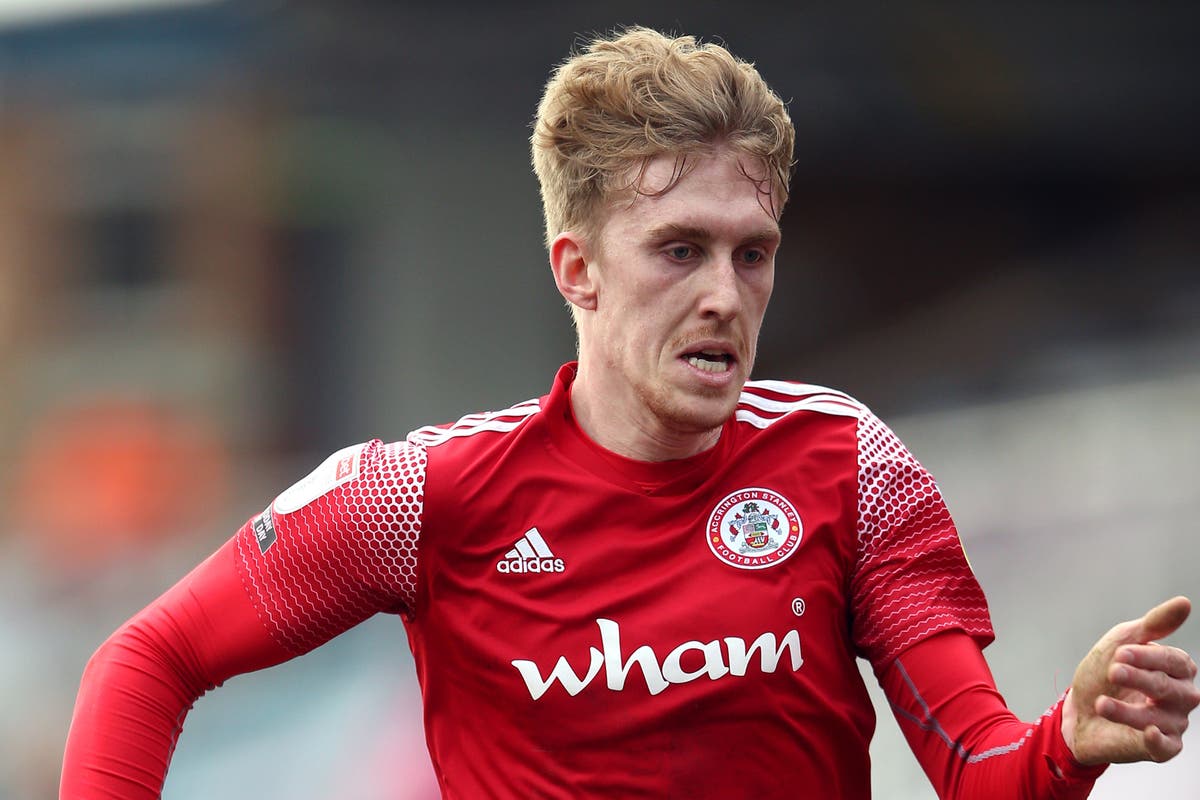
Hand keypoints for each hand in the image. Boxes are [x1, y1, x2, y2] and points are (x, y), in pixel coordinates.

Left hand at [1064, 596, 1199, 764]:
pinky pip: (1167, 747)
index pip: (1174, 661)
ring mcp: (1172, 723)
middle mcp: (1180, 696)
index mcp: (1175, 669)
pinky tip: (1147, 732)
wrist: (1076, 712)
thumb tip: (1184, 603)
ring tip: (1101, 703)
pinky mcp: (1160, 748)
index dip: (1149, 656)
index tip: (1120, 652)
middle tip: (1113, 671)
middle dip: (1140, 679)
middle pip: (1170, 687)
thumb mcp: (1121, 643)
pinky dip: (1159, 741)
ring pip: (1163, 717)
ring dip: (1129, 710)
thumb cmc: (1102, 675)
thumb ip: (1153, 625)